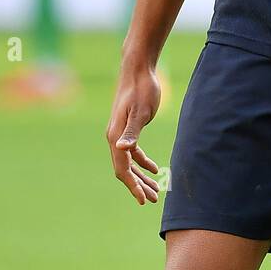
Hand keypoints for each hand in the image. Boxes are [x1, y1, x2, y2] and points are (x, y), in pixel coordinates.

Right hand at [107, 62, 161, 203]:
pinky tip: (154, 169)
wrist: (138, 69)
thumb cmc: (141, 89)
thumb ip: (132, 132)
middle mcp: (114, 137)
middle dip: (138, 186)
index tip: (143, 200)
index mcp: (115, 136)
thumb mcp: (141, 111)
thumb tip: (121, 148)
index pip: (122, 169)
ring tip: (156, 190)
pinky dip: (143, 162)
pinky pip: (133, 152)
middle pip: (125, 170)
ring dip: (141, 177)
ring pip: (129, 163)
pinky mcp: (128, 127)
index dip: (132, 186)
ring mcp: (120, 133)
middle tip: (153, 199)